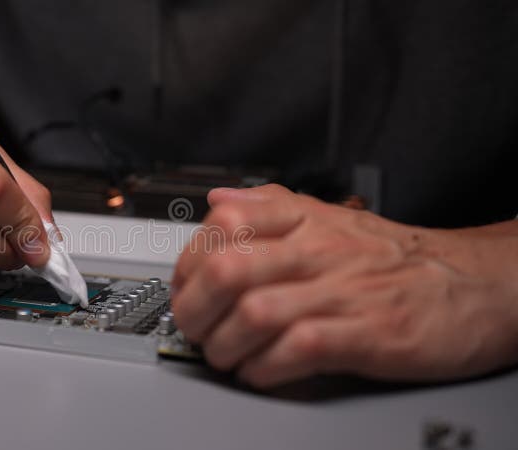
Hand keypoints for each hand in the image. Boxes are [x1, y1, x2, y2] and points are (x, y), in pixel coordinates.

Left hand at [172, 184, 517, 387]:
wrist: (475, 283)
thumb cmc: (395, 259)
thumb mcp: (331, 217)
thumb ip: (271, 208)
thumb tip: (217, 200)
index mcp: (306, 219)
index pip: (223, 224)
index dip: (188, 262)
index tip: (185, 288)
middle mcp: (319, 249)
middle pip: (228, 269)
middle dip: (194, 307)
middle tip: (193, 328)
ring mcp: (342, 291)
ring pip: (255, 311)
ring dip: (225, 344)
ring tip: (225, 355)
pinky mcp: (367, 334)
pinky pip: (298, 348)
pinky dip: (266, 367)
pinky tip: (262, 371)